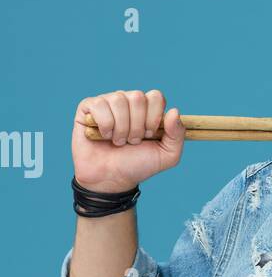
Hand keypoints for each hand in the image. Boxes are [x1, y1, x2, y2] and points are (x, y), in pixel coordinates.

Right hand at [71, 89, 185, 194]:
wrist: (111, 179)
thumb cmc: (137, 165)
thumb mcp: (167, 156)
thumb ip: (177, 134)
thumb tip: (174, 110)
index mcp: (147, 108)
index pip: (155, 96)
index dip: (153, 117)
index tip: (148, 135)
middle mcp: (128, 101)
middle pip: (137, 97)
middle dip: (137, 125)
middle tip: (132, 141)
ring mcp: (108, 102)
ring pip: (119, 100)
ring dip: (121, 128)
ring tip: (118, 142)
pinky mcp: (88, 107)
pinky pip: (100, 105)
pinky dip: (105, 126)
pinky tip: (104, 136)